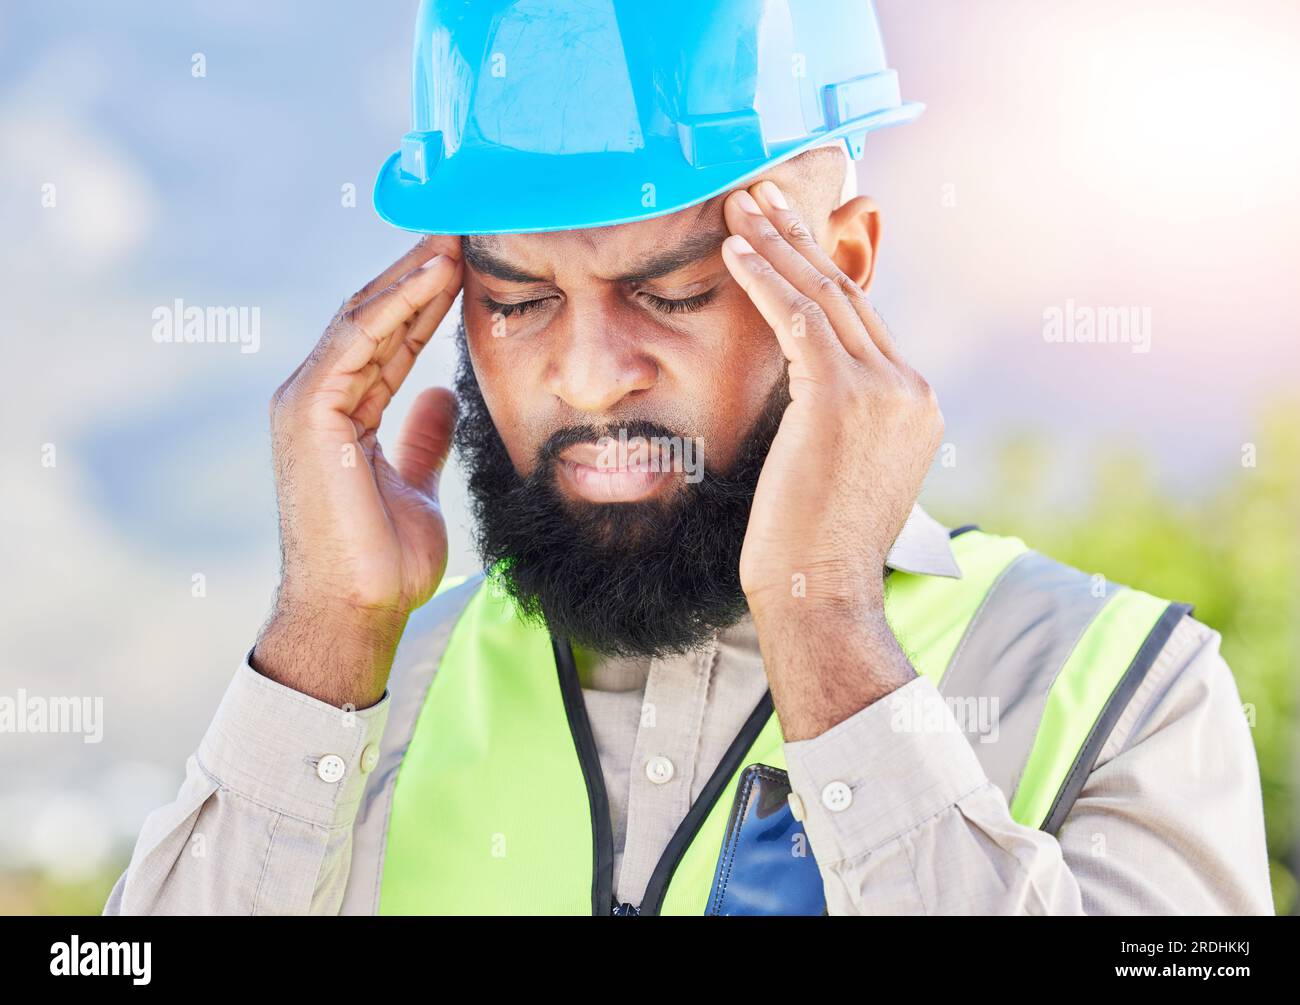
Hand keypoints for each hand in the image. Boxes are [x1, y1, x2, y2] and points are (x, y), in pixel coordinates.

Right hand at [255, 237, 463, 707]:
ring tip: (455, 237)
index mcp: (341, 413)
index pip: (387, 340)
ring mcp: (307, 403)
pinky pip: (356, 344)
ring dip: (410, 277)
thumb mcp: (415, 485)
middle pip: (373, 318)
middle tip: (465, 229)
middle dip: (419, 274)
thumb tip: (442, 397)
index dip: (426, 301)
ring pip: (363, 319)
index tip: (469, 265)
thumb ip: (422, 438)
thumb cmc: (382, 561)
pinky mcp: (309, 413)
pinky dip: (394, 307)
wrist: (355, 612)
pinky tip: (432, 276)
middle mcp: (317, 398)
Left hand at [721, 181, 942, 735]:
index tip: (788, 236)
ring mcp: (885, 391)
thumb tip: (806, 392)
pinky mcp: (842, 397)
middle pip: (848, 294)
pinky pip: (798, 319)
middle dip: (800, 238)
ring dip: (778, 243)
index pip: (862, 322)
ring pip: (824, 295)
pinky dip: (764, 279)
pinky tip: (734, 251)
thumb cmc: (814, 546)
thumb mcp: (841, 470)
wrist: (821, 593)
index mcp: (915, 405)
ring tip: (741, 205)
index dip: (821, 271)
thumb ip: (840, 420)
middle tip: (763, 195)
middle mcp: (910, 389)